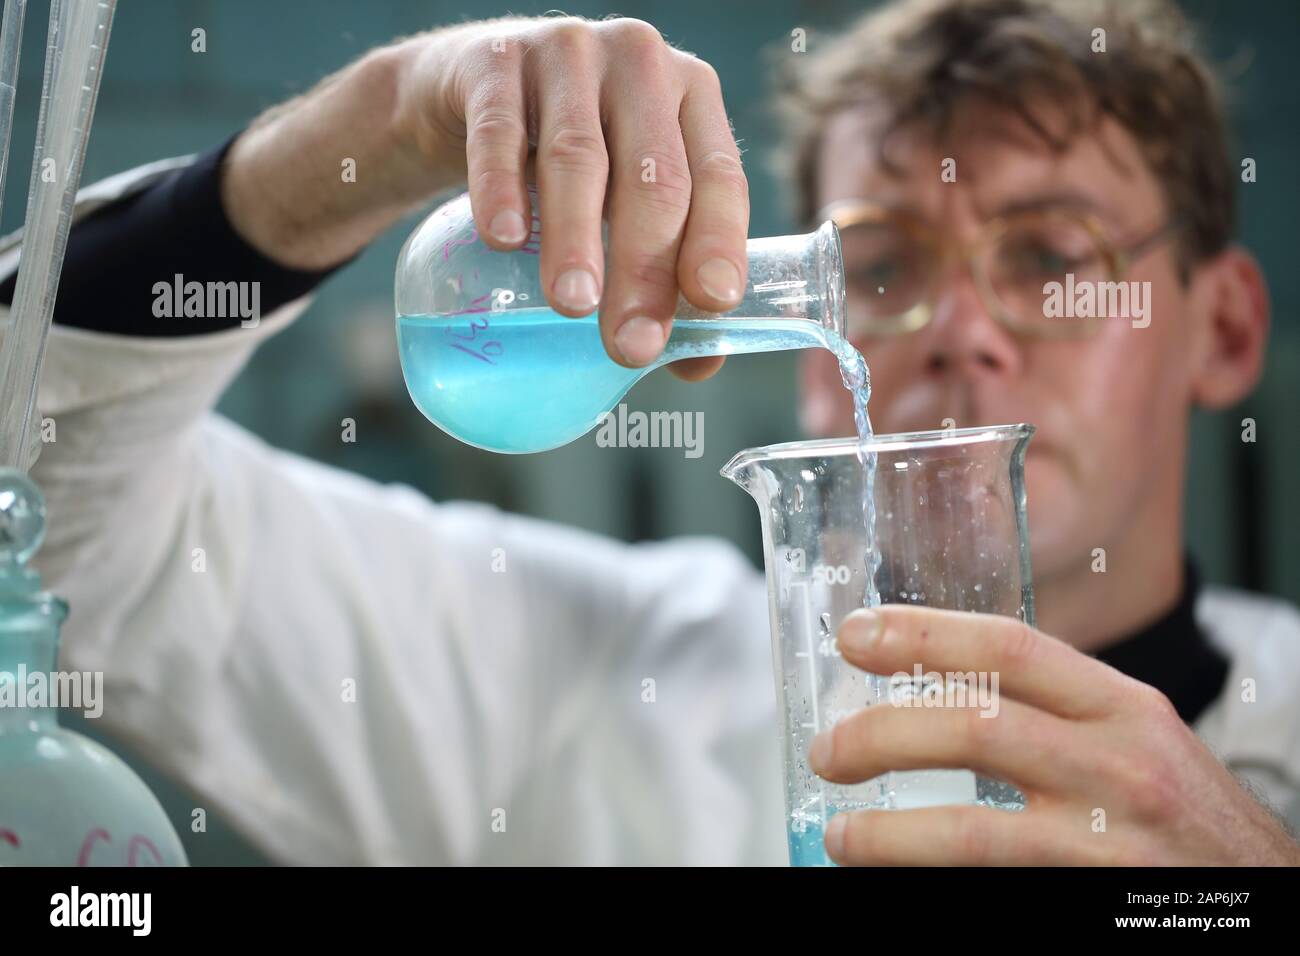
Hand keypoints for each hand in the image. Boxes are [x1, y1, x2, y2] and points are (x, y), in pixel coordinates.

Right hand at [224, 17, 747, 379]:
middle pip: (653, 178)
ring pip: (578, 157)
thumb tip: (695, 364)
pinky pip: (497, 130)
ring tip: (572, 305)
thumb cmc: (565, 162)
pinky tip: (503, 239)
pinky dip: (500, 187)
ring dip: (576, 238)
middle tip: (628, 345)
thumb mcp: (620, 203)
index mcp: (692, 99)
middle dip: (644, 270)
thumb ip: (662, 271)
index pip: (718, 178)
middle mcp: (641, 65)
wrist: (464, 95)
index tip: (712, 305)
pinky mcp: (492, 61)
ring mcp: (566, 53)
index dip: (718, 243)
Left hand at [810, 605, 1299, 864]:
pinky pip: (992, 887)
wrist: (1266, 900)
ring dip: (889, 833)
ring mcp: (1110, 848)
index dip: (921, 634)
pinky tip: (896, 877)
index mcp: (1123, 708)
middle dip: (881, 734)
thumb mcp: (1136, 741)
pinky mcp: (1097, 906)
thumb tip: (934, 695)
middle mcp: (1120, 769)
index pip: (1008, 646)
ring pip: (974, 832)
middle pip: (974, 728)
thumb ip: (1054, 712)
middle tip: (829, 748)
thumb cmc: (1186, 819)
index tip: (855, 635)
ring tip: (841, 835)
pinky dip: (931, 878)